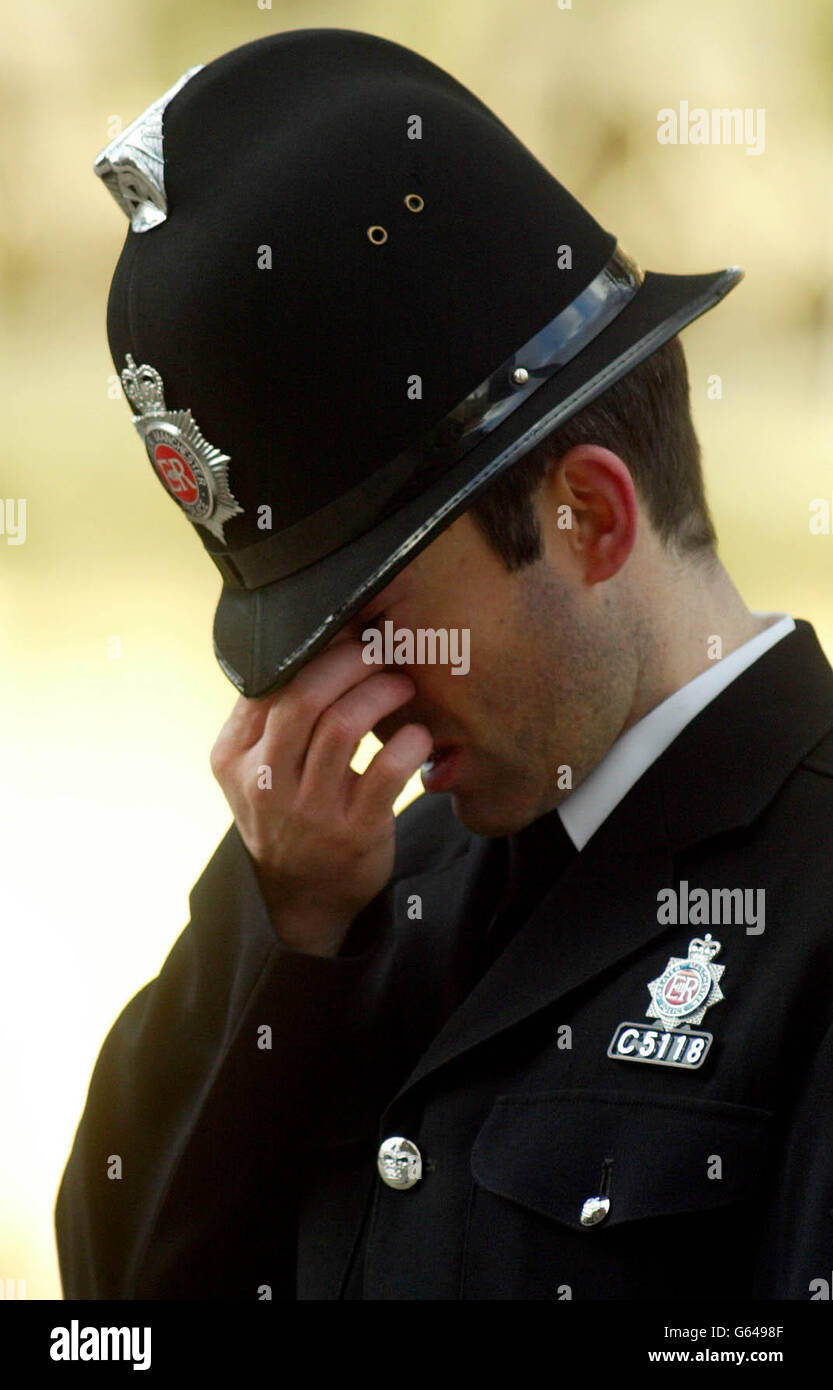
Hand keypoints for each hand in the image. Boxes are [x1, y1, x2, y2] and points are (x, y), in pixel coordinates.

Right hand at [209, 638, 431, 955]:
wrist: (301, 896)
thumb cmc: (288, 812)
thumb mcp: (255, 768)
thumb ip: (267, 716)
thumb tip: (312, 638)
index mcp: (234, 755)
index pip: (269, 682)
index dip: (314, 647)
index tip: (347, 629)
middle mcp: (264, 781)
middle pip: (304, 696)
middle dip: (351, 660)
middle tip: (381, 650)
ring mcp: (308, 810)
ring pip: (343, 726)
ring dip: (381, 693)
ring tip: (401, 685)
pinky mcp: (353, 831)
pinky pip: (386, 772)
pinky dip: (408, 743)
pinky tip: (417, 736)